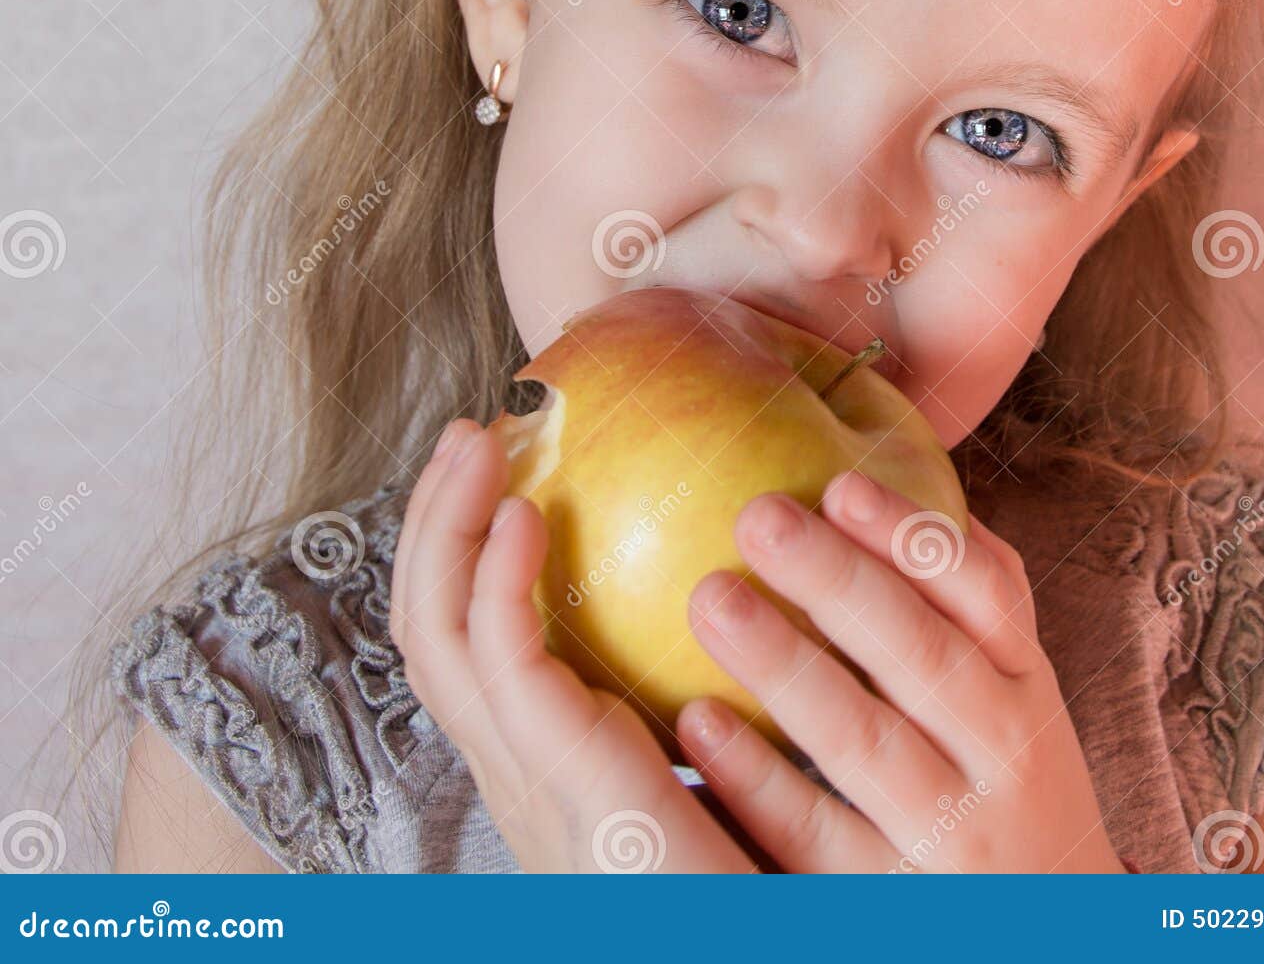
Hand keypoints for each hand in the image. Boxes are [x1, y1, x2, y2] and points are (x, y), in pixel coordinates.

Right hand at [388, 418, 755, 872]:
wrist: (756, 948)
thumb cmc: (759, 867)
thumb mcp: (710, 750)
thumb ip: (692, 674)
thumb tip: (732, 558)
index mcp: (536, 759)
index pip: (458, 642)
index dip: (457, 549)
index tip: (492, 464)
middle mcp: (509, 767)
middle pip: (423, 626)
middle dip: (430, 521)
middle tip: (469, 432)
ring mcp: (523, 778)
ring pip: (436, 634)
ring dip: (447, 526)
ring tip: (479, 442)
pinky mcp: (565, 781)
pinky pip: (505, 663)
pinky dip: (499, 579)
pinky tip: (530, 513)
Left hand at [673, 470, 1126, 872]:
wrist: (1050, 940)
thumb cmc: (1001, 788)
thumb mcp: (1013, 702)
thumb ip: (966, 610)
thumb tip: (883, 489)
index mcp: (1025, 691)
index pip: (987, 596)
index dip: (915, 539)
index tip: (839, 486)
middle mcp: (1003, 760)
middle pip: (922, 657)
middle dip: (839, 581)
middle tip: (754, 516)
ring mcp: (950, 837)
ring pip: (866, 743)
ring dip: (786, 665)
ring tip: (711, 599)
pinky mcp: (889, 904)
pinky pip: (817, 838)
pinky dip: (760, 781)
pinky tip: (701, 725)